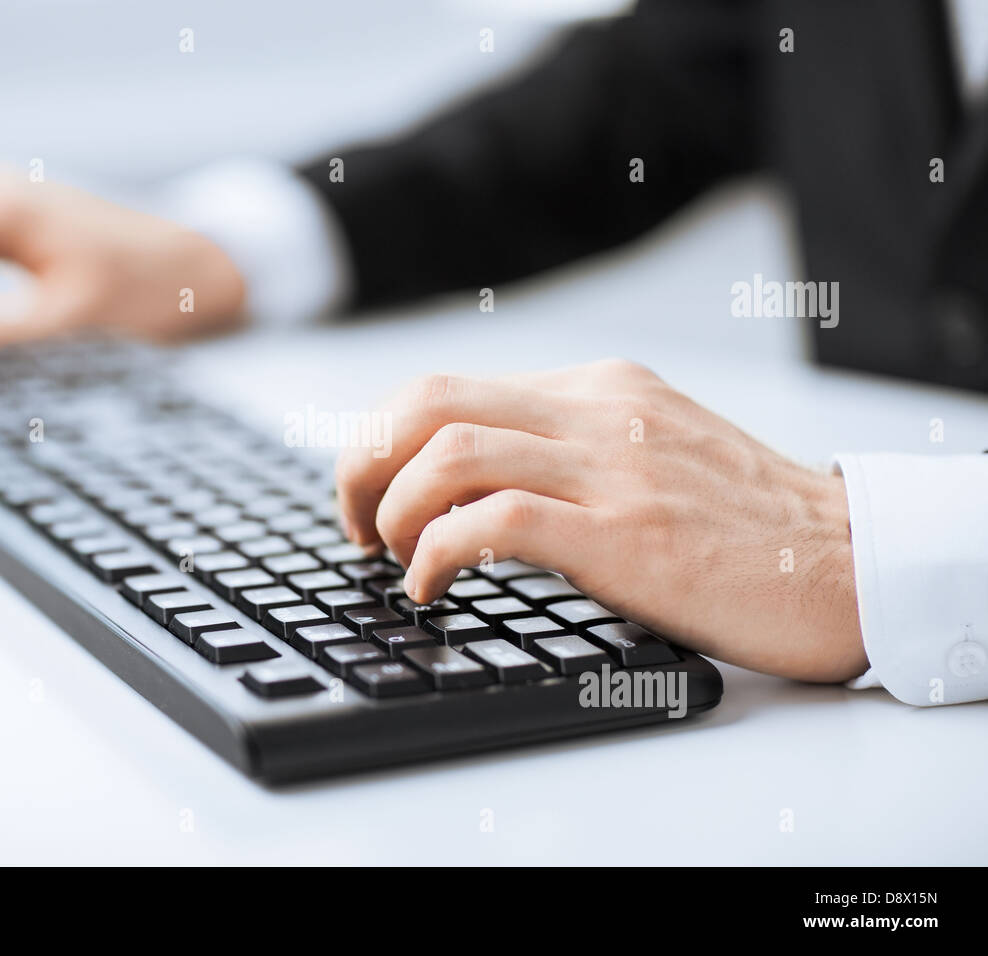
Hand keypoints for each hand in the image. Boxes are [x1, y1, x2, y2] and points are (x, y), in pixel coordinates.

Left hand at [335, 359, 866, 682]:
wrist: (847, 563)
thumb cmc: (745, 524)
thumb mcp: (649, 452)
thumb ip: (569, 447)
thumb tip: (470, 480)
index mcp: (598, 389)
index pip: (447, 387)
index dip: (381, 440)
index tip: (369, 494)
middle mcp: (597, 412)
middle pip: (428, 402)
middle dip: (361, 463)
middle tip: (355, 526)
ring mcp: (611, 467)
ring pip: (448, 452)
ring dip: (390, 509)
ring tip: (390, 557)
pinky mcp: (624, 532)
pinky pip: (492, 521)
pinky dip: (435, 551)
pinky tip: (430, 585)